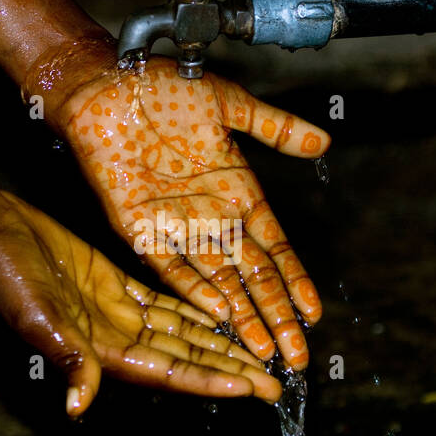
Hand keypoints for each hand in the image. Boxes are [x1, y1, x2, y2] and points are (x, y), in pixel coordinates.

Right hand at [0, 189, 281, 415]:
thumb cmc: (3, 270)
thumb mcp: (33, 312)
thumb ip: (63, 355)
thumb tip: (79, 406)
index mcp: (99, 352)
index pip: (169, 373)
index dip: (211, 381)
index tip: (252, 388)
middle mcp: (115, 340)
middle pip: (186, 361)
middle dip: (230, 372)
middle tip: (277, 384)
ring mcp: (118, 314)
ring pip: (182, 334)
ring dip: (220, 346)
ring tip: (262, 354)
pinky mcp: (117, 286)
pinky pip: (168, 303)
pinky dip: (197, 311)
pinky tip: (227, 313)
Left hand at [51, 55, 330, 368]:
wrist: (111, 81)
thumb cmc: (167, 87)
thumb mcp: (232, 105)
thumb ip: (276, 128)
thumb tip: (324, 140)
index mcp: (236, 192)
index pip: (274, 249)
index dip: (294, 281)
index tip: (314, 312)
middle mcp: (211, 216)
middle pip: (251, 277)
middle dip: (276, 316)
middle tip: (297, 355)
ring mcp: (177, 226)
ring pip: (218, 282)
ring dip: (242, 316)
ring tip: (263, 349)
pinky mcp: (140, 227)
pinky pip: (171, 266)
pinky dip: (195, 289)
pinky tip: (218, 314)